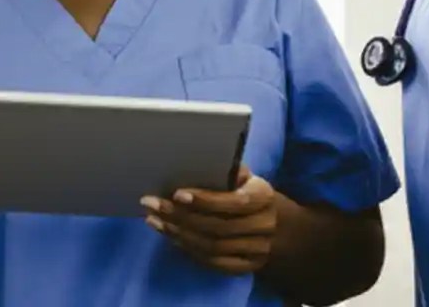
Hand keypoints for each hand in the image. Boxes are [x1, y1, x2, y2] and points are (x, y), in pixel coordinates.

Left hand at [141, 166, 277, 274]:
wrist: (276, 224)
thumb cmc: (247, 191)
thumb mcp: (242, 176)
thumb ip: (223, 170)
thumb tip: (187, 162)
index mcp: (264, 196)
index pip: (235, 202)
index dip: (205, 200)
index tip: (177, 194)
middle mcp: (264, 225)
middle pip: (218, 227)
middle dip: (181, 217)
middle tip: (152, 205)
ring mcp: (258, 250)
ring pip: (212, 247)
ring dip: (179, 234)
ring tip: (154, 220)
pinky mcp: (247, 267)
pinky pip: (213, 262)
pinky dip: (188, 250)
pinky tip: (170, 236)